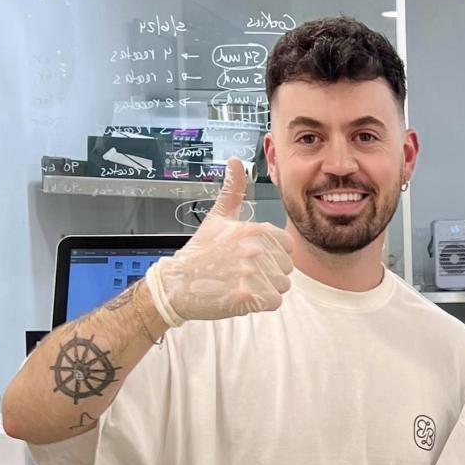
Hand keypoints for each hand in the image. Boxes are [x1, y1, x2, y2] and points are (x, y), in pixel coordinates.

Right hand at [146, 156, 294, 324]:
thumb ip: (232, 190)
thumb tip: (235, 160)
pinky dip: (261, 304)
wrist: (177, 284)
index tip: (251, 257)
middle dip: (270, 274)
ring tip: (241, 284)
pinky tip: (242, 296)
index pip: (288, 246)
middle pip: (286, 268)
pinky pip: (274, 302)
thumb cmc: (200, 251)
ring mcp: (250, 272)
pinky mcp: (246, 295)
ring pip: (282, 286)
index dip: (274, 255)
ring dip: (266, 290)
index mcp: (253, 229)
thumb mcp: (217, 217)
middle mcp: (254, 249)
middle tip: (242, 273)